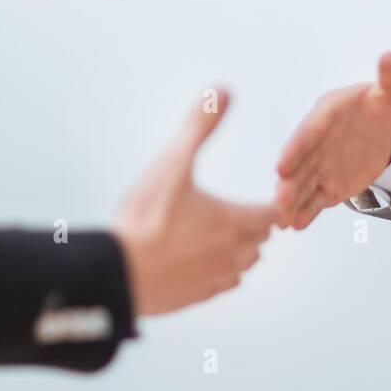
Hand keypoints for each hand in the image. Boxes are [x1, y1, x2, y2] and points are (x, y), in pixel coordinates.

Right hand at [115, 89, 276, 316]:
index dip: (273, 202)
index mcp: (237, 222)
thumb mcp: (173, 163)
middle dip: (256, 223)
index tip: (270, 195)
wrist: (116, 274)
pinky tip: (199, 258)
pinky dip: (216, 269)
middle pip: (260, 238)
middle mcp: (234, 254)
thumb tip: (222, 93)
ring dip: (237, 247)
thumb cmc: (145, 220)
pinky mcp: (196, 297)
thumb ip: (199, 126)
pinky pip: (220, 283)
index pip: (274, 213)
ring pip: (243, 263)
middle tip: (247, 210)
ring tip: (222, 232)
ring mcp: (216, 279)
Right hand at [273, 52, 390, 229]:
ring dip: (292, 201)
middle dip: (289, 183)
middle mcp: (317, 140)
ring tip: (281, 220)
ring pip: (303, 184)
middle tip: (277, 202)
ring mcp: (320, 163)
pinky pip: (317, 198)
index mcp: (327, 114)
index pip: (309, 132)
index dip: (296, 149)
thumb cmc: (385, 104)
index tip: (281, 165)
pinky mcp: (329, 183)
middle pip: (300, 163)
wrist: (385, 129)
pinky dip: (307, 212)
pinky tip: (295, 226)